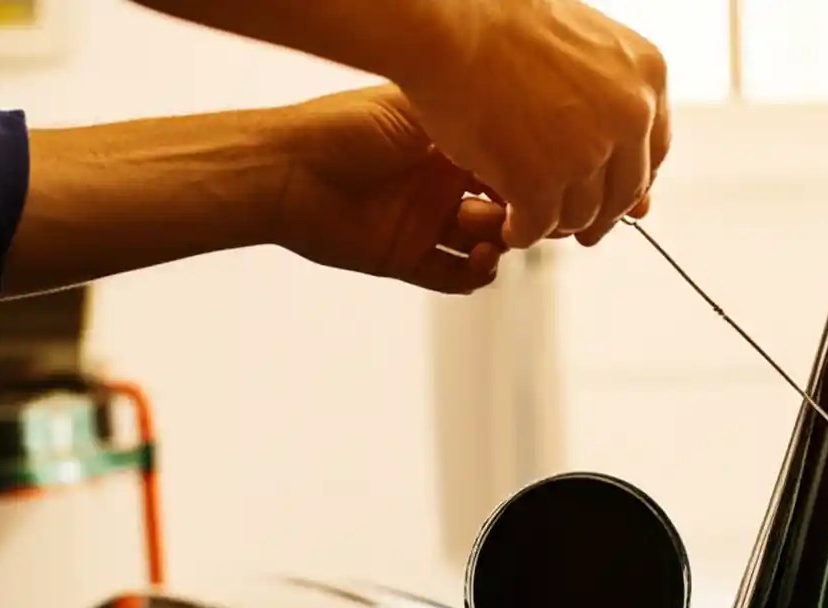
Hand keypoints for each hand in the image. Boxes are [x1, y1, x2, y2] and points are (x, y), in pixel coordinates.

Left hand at [277, 85, 507, 294]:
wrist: (286, 170)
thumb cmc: (343, 128)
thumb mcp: (417, 111)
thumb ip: (468, 123)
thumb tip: (514, 135)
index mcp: (445, 144)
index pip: (502, 163)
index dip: (525, 174)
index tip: (542, 181)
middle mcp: (438, 183)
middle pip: (502, 207)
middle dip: (520, 214)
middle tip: (521, 215)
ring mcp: (423, 222)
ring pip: (483, 244)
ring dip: (499, 245)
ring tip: (492, 239)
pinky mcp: (404, 258)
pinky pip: (452, 277)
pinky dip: (474, 275)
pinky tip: (479, 262)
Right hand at [391, 0, 670, 249]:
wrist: (449, 25)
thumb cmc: (499, 21)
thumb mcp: (582, 46)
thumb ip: (610, 96)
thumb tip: (624, 163)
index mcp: (645, 76)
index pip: (652, 152)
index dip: (627, 182)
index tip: (608, 195)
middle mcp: (628, 114)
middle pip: (624, 192)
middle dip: (598, 216)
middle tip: (575, 226)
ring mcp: (586, 152)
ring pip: (581, 216)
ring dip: (555, 224)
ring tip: (530, 219)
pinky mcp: (539, 183)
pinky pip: (538, 227)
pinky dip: (522, 232)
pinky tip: (508, 225)